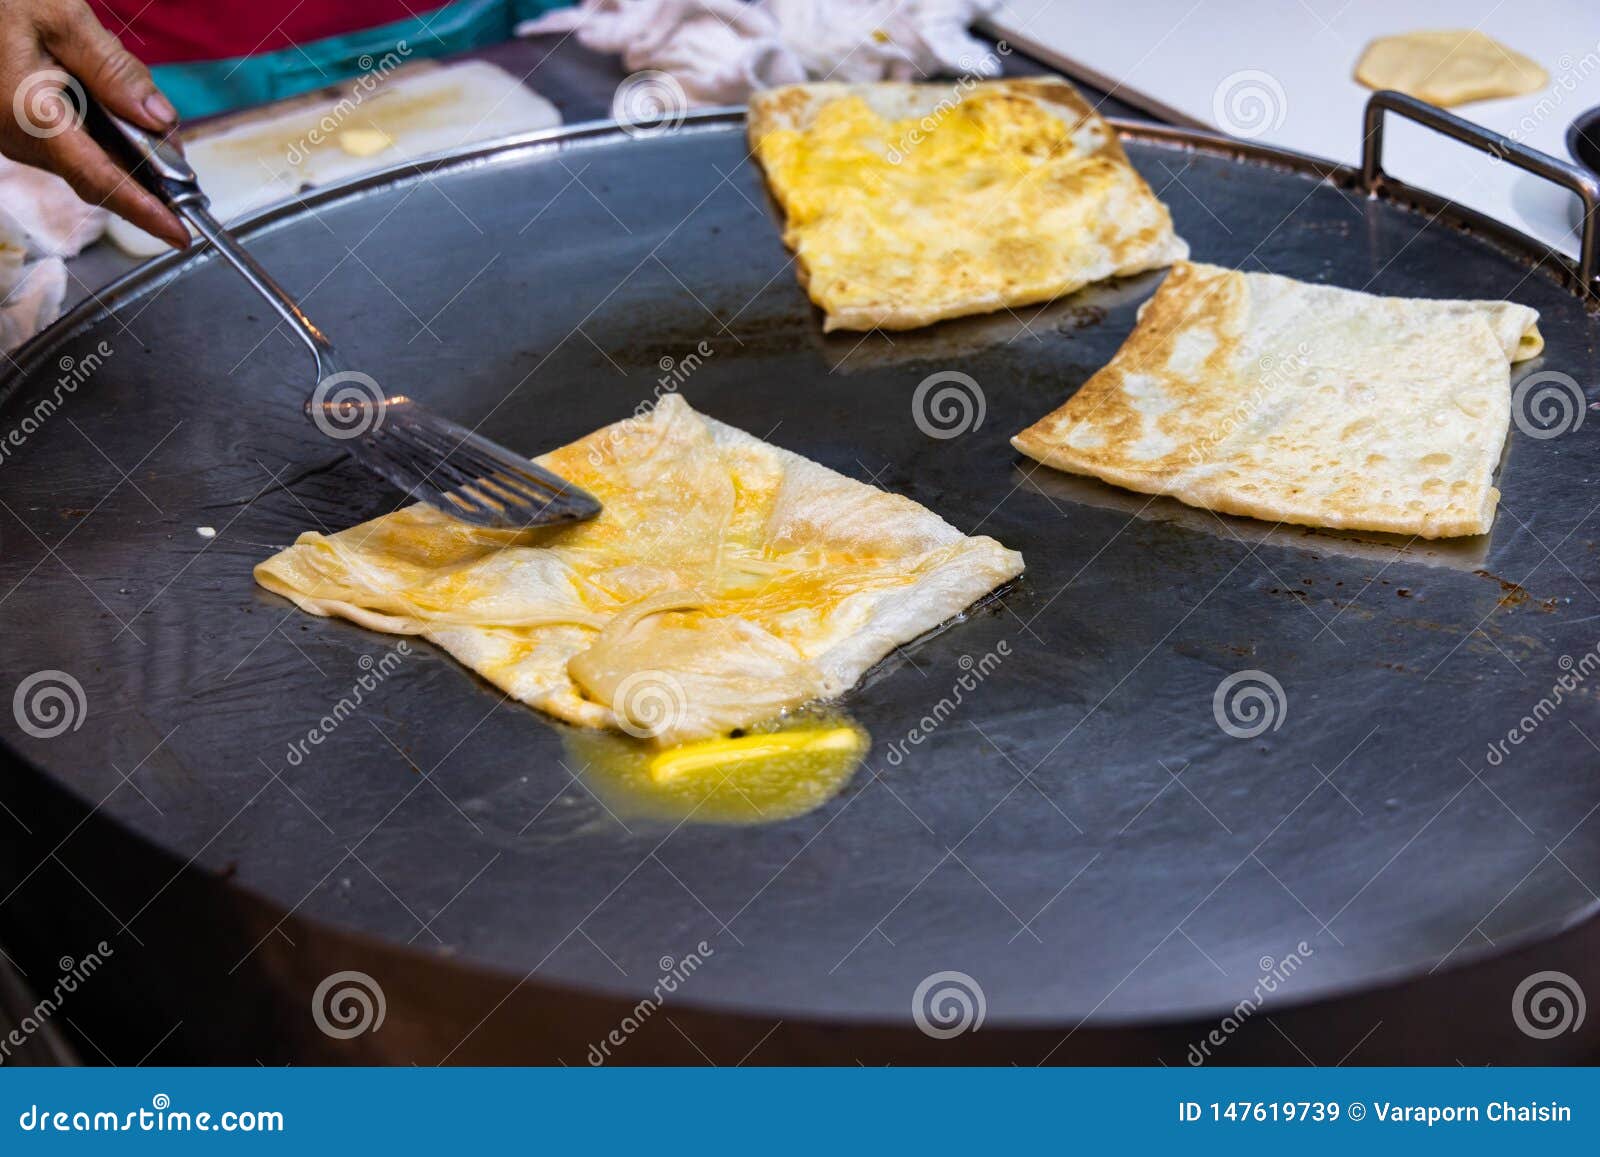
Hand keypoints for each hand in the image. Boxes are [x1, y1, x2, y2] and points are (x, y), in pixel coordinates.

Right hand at [1, 0, 187, 246]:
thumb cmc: (1, 1)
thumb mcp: (59, 17)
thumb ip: (111, 69)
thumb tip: (159, 118)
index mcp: (31, 115)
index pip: (99, 178)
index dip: (144, 211)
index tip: (180, 235)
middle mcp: (20, 138)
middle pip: (101, 170)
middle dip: (145, 167)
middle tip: (176, 148)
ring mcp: (17, 136)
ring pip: (90, 156)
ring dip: (125, 145)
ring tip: (148, 122)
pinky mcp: (18, 126)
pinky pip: (72, 141)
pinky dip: (103, 131)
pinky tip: (114, 105)